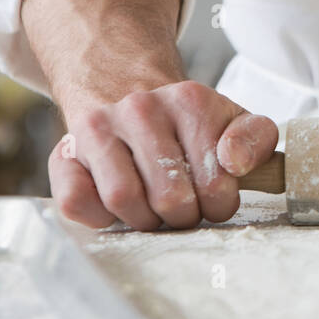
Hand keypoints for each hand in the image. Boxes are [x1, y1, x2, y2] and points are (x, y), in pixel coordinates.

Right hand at [49, 80, 278, 229]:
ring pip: (124, 200)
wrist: (131, 98)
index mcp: (190, 101)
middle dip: (184, 217)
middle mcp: (140, 108)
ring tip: (155, 209)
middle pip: (170, 197)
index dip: (220, 204)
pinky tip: (118, 206)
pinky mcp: (63, 154)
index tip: (215, 198)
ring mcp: (97, 129)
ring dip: (145, 220)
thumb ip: (256, 139)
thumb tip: (236, 162)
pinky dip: (101, 218)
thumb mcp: (234, 123)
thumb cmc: (189, 125)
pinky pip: (77, 203)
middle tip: (185, 208)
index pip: (216, 182)